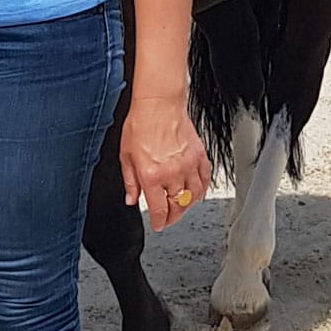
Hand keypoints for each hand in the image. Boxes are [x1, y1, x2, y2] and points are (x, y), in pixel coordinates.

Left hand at [121, 94, 212, 232]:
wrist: (158, 104)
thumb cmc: (140, 125)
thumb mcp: (126, 156)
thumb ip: (130, 181)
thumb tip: (131, 199)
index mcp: (151, 175)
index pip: (159, 209)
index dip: (159, 222)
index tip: (158, 225)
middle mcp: (172, 173)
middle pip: (178, 206)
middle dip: (173, 217)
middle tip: (168, 218)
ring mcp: (188, 165)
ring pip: (194, 196)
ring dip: (187, 205)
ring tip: (180, 207)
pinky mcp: (199, 156)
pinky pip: (205, 180)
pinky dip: (201, 190)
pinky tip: (195, 192)